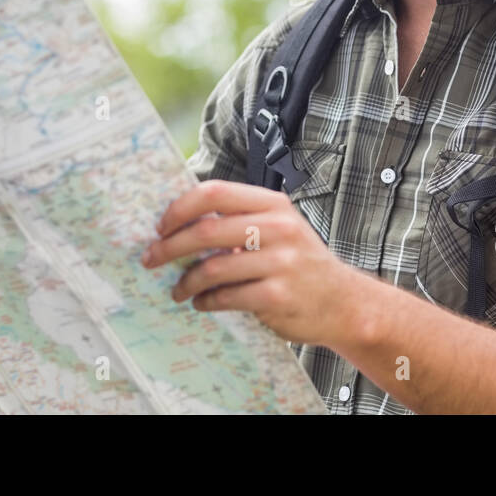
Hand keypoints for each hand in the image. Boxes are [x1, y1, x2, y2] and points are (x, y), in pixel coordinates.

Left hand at [141, 179, 362, 346]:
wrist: (343, 302)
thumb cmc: (301, 263)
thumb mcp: (279, 229)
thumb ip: (240, 221)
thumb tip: (181, 222)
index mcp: (273, 205)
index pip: (215, 192)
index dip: (181, 208)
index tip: (161, 226)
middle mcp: (278, 228)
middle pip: (207, 230)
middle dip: (170, 247)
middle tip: (151, 258)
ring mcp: (280, 262)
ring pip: (213, 268)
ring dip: (186, 281)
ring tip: (178, 289)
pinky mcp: (277, 296)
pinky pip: (226, 297)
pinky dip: (206, 301)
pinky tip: (202, 302)